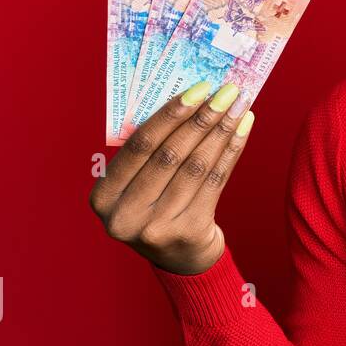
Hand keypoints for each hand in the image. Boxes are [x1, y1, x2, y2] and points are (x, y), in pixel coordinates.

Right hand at [89, 81, 255, 274]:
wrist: (181, 258)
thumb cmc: (158, 206)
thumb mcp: (138, 186)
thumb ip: (150, 153)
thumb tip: (191, 98)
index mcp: (103, 196)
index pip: (139, 145)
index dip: (171, 114)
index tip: (198, 88)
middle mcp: (125, 215)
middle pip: (170, 154)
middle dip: (202, 118)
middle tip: (226, 91)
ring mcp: (156, 227)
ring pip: (196, 166)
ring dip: (221, 130)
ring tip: (239, 105)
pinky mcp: (188, 232)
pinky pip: (215, 181)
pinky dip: (231, 150)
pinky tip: (242, 129)